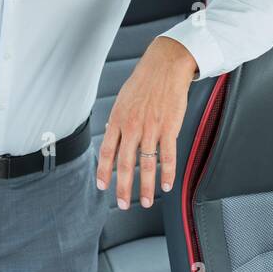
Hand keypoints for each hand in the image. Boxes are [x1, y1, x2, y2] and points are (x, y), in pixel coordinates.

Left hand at [96, 36, 196, 210]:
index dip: (103, 172)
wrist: (165, 66)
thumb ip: (117, 122)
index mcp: (118, 119)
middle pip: (125, 164)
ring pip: (146, 165)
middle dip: (123, 188)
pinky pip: (167, 157)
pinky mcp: (170, 128)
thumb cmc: (144, 82)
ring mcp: (151, 129)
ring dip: (146, 187)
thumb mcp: (122, 100)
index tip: (102, 187)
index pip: (106, 152)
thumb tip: (112, 139)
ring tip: (145, 202)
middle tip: (123, 204)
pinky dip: (167, 174)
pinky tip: (167, 186)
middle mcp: (132, 126)